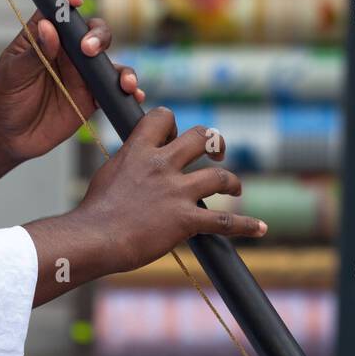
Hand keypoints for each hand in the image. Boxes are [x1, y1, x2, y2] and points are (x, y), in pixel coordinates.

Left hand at [0, 0, 143, 168]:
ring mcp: (82, 74)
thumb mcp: (14, 73)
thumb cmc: (5, 99)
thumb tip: (50, 28)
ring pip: (109, 61)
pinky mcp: (91, 98)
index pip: (60, 8)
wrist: (10, 137)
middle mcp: (67, 50)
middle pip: (93, 31)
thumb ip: (36, 52)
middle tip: (89, 50)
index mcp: (44, 35)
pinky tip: (134, 95)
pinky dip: (128, 91)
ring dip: (122, 68)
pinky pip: (113, 91)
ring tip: (124, 82)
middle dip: (98, 36)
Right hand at [24, 108, 267, 305]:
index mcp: (139, 149)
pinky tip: (259, 228)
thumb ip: (127, 163)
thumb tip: (131, 164)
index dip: (173, 124)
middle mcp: (162, 164)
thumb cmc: (95, 212)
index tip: (174, 137)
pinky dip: (245, 225)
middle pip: (200, 137)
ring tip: (235, 187)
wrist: (95, 238)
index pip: (164, 117)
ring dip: (231, 181)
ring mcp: (176, 192)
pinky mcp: (185, 220)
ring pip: (218, 176)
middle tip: (216, 152)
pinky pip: (225, 221)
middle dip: (213, 142)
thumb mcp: (108, 174)